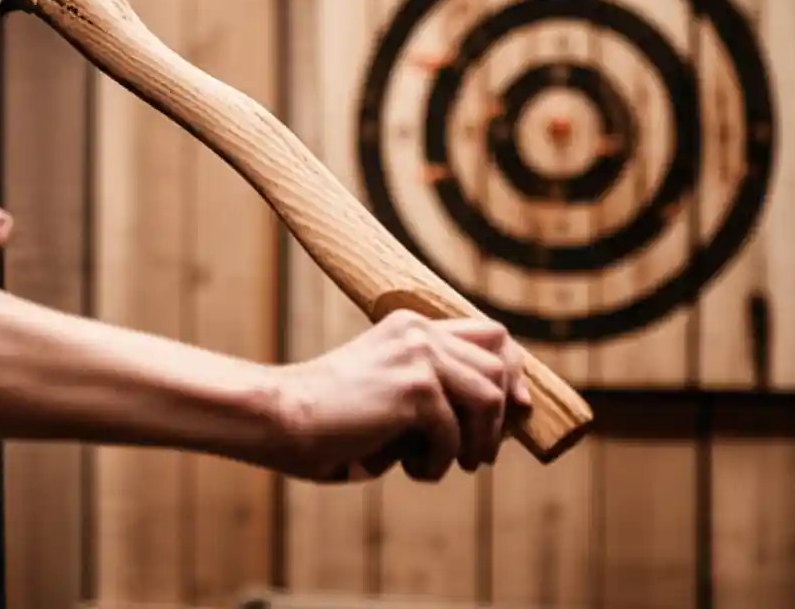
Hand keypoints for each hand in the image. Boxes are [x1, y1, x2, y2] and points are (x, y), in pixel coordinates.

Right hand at [269, 309, 531, 483]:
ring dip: (476, 442)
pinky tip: (410, 468)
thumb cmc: (325, 420)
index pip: (490, 335)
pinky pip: (454, 435)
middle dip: (503, 415)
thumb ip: (432, 397)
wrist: (279, 417)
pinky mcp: (416, 389)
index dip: (512, 373)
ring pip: (489, 400)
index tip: (515, 411)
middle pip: (500, 365)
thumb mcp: (388, 397)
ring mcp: (420, 356)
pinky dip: (438, 462)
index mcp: (411, 326)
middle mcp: (420, 332)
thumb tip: (495, 424)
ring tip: (448, 466)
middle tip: (479, 456)